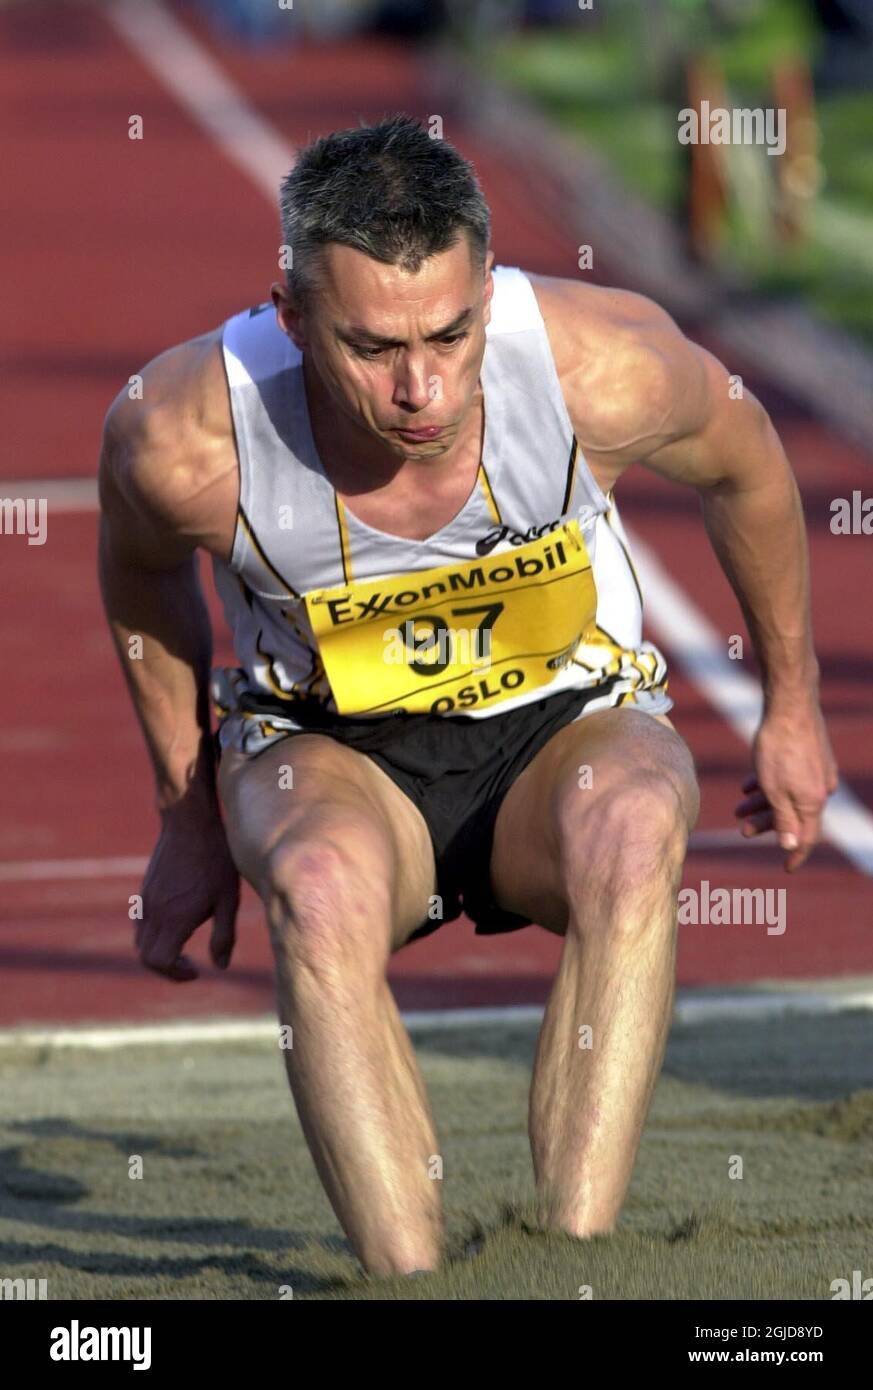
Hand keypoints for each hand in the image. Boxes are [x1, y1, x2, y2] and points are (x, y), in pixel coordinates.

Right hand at [137, 802, 239, 980]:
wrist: (189, 821)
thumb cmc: (215, 858)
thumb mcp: (228, 898)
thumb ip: (224, 935)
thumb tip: (220, 965)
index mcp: (175, 917)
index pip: (158, 961)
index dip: (175, 974)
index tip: (196, 970)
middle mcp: (154, 912)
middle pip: (145, 957)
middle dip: (166, 969)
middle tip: (189, 966)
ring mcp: (145, 901)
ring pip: (140, 942)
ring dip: (158, 953)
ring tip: (183, 950)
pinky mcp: (144, 891)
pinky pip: (140, 925)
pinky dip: (153, 937)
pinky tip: (176, 926)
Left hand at [735, 700, 838, 871]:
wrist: (789, 705)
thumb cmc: (779, 749)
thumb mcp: (775, 790)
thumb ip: (784, 819)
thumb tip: (792, 845)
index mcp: (814, 802)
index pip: (806, 838)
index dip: (795, 854)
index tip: (787, 868)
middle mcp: (821, 789)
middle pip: (794, 816)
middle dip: (768, 825)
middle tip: (743, 830)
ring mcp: (819, 772)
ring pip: (790, 796)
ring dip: (764, 804)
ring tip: (739, 806)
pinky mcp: (812, 756)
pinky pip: (792, 779)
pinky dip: (772, 785)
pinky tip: (749, 784)